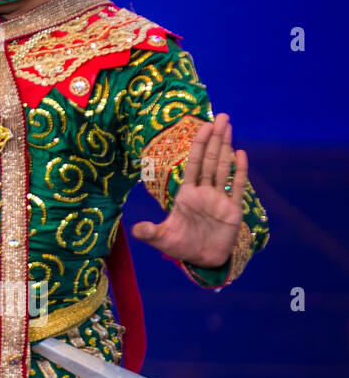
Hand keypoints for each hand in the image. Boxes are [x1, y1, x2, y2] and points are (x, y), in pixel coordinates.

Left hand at [131, 114, 246, 268]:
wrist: (202, 261)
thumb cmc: (181, 246)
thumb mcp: (162, 239)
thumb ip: (150, 232)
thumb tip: (136, 230)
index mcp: (187, 194)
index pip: (193, 164)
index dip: (198, 145)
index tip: (202, 125)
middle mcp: (204, 192)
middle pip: (210, 159)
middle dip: (215, 138)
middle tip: (221, 116)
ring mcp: (219, 199)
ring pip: (223, 168)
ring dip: (227, 147)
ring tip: (229, 126)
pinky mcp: (233, 210)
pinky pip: (236, 187)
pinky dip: (240, 171)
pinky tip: (241, 153)